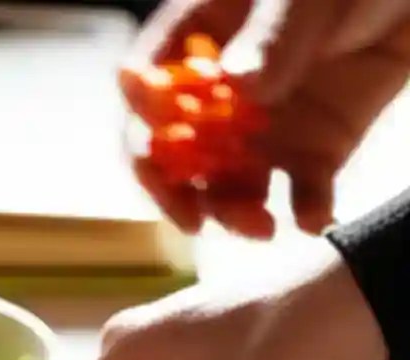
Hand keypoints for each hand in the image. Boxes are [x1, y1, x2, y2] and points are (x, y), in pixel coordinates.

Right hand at [123, 0, 409, 237]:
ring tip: (262, 228)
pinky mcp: (314, 150)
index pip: (143, 90)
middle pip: (174, 151)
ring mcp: (263, 127)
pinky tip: (313, 220)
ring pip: (228, 182)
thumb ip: (271, 35)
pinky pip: (301, 190)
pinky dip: (305, 212)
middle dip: (178, 191)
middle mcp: (219, 94)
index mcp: (197, 41)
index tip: (157, 151)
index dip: (142, 124)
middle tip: (192, 221)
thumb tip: (239, 84)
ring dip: (235, 212)